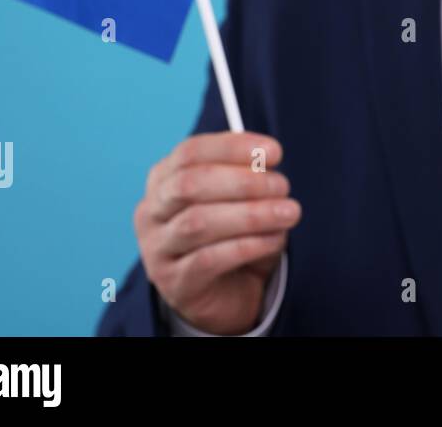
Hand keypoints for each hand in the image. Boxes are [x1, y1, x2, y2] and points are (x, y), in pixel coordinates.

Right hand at [134, 132, 300, 334]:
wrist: (224, 294)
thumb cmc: (232, 234)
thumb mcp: (239, 198)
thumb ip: (247, 175)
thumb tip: (268, 159)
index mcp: (163, 180)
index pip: (190, 152)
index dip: (233, 148)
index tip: (274, 152)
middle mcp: (152, 212)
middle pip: (189, 184)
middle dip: (243, 182)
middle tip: (283, 186)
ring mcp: (157, 250)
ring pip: (198, 223)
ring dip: (252, 214)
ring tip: (289, 212)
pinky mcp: (175, 283)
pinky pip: (209, 259)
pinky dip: (248, 245)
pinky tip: (275, 239)